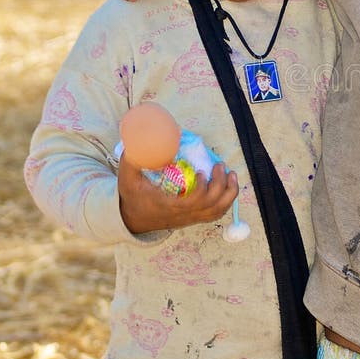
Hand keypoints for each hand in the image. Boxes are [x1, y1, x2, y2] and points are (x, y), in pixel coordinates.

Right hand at [118, 156, 238, 233]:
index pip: (192, 203)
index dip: (202, 188)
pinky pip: (215, 214)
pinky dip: (226, 201)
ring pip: (217, 211)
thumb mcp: (127, 178)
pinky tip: (228, 186)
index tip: (201, 170)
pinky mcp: (194, 218)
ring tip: (232, 174)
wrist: (132, 219)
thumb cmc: (132, 196)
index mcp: (168, 205)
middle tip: (221, 165)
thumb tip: (139, 139)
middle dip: (221, 185)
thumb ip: (132, 158)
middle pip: (211, 206)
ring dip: (229, 193)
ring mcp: (190, 218)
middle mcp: (183, 214)